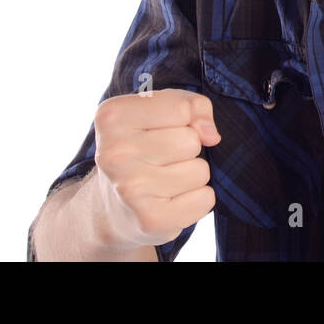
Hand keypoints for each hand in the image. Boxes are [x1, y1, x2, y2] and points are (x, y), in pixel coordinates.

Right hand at [90, 88, 221, 249]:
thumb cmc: (142, 146)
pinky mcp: (150, 219)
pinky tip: (170, 200)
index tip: (162, 128)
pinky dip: (197, 199)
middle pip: (192, 140)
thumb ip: (192, 105)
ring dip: (192, 174)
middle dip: (187, 147)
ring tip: (164, 179)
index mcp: (112, 116)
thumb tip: (211, 135)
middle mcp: (114, 153)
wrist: (111, 208)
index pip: (182, 109)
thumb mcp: (159, 109)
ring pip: (201, 170)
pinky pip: (205, 198)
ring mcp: (130, 189)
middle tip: (160, 158)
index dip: (184, 118)